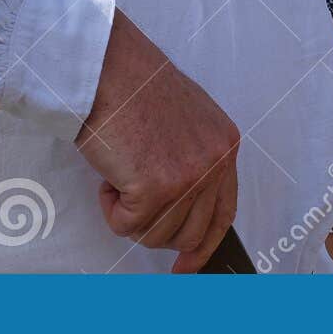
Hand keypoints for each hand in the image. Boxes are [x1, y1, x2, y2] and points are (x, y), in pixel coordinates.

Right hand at [75, 9, 240, 272]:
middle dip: (156, 230)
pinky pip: (127, 225)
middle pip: (191, 233)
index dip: (204, 244)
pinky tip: (110, 173)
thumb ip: (192, 160)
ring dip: (130, 213)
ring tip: (120, 172)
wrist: (107, 67)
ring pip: (157, 235)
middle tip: (130, 206)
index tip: (187, 265)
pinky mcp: (158, 187)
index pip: (224, 211)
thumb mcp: (184, 121)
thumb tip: (182, 208)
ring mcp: (190, 176)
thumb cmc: (133, 86)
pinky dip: (110, 207)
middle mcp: (216, 161)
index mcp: (224, 144)